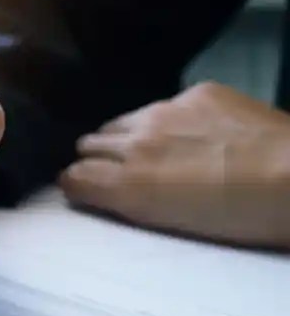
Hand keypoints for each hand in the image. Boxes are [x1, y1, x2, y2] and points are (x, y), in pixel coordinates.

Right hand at [62, 81, 289, 248]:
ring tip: (154, 150)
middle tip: (119, 172)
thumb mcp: (170, 222)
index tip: (85, 191)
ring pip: (122, 120)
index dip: (77, 184)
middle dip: (97, 157)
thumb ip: (127, 201)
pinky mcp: (198, 92)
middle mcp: (135, 142)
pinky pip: (166, 103)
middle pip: (88, 143)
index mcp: (127, 183)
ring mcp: (165, 110)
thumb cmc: (242, 217)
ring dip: (127, 135)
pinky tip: (199, 132)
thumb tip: (100, 189)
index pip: (73, 176)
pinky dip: (171, 118)